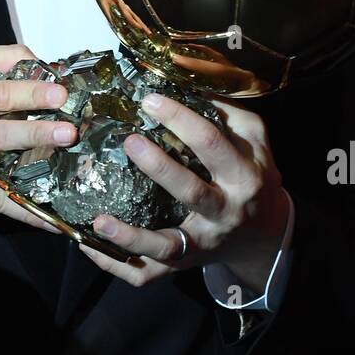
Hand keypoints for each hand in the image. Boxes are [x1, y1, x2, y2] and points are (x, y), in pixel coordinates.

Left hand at [79, 92, 289, 288]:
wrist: (264, 234)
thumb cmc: (252, 174)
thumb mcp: (254, 141)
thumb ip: (227, 113)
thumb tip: (185, 79)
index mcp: (244, 176)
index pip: (212, 144)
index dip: (181, 119)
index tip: (150, 101)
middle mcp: (224, 212)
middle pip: (191, 192)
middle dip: (159, 167)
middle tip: (128, 141)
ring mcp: (201, 244)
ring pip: (165, 246)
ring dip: (130, 235)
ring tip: (98, 219)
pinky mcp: (182, 266)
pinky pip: (147, 275)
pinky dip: (117, 265)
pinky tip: (89, 244)